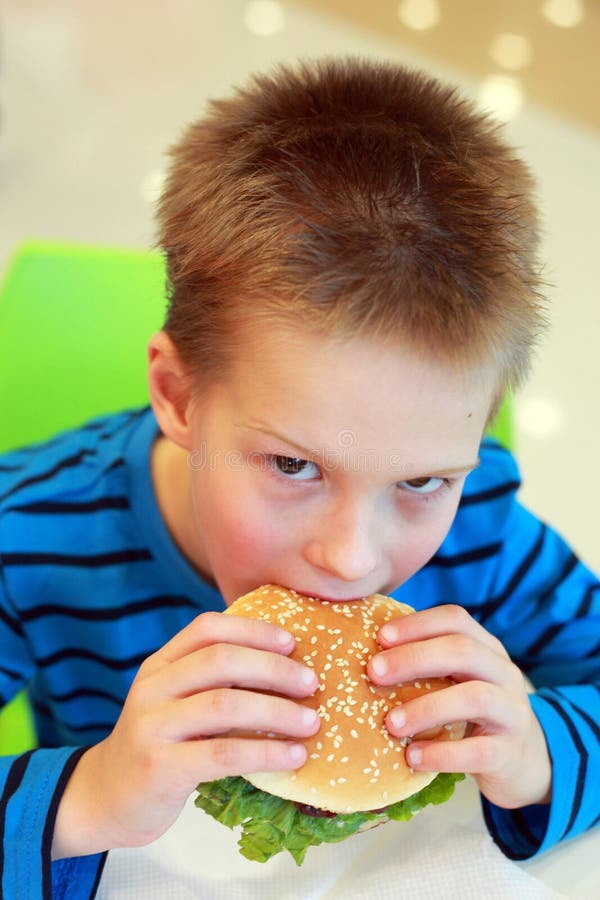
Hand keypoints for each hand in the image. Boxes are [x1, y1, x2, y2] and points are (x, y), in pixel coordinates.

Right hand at [51, 612, 319, 857]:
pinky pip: (223, 754)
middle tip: (311, 684)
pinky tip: (293, 756)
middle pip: (220, 661)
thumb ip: (211, 682)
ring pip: (225, 705)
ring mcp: (152, 726)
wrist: (106, 800)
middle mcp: (152, 688)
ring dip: (277, 712)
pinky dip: (266, 752)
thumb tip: (286, 667)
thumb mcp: (175, 702)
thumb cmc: (160, 746)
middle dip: (274, 669)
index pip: (207, 628)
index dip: (253, 630)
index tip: (291, 643)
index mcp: (159, 664)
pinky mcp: (160, 768)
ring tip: (311, 723)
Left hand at [367, 604, 551, 809]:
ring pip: (475, 698)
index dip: (417, 624)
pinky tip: (412, 757)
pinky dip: (441, 754)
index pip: (456, 619)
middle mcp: (504, 673)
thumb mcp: (458, 681)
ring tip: (390, 723)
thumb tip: (364, 652)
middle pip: (463, 651)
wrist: (526, 762)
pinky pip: (478, 751)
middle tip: (374, 673)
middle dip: (414, 658)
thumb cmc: (473, 715)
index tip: (379, 637)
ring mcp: (512, 713)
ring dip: (426, 707)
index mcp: (487, 648)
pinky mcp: (510, 753)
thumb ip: (427, 665)